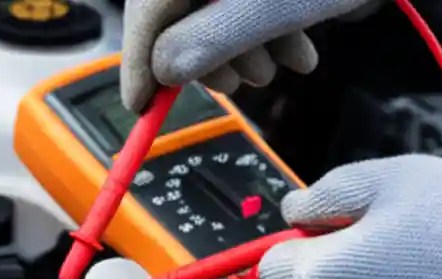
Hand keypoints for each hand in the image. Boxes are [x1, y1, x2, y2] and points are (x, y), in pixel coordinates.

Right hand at [120, 0, 384, 111]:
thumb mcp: (272, 7)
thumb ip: (214, 38)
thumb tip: (163, 71)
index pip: (147, 7)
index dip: (140, 60)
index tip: (140, 105)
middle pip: (179, 12)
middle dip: (211, 56)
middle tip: (239, 85)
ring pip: (217, 11)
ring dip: (249, 50)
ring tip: (287, 66)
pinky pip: (247, 3)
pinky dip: (270, 33)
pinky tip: (302, 52)